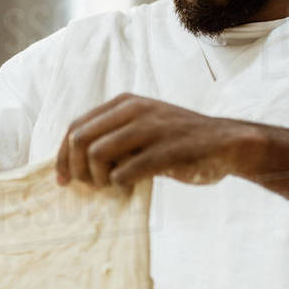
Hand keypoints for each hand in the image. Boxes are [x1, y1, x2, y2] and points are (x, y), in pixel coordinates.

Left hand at [56, 93, 249, 187]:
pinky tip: (130, 186)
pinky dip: (120, 184)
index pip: (76, 126)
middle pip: (79, 139)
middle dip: (75, 168)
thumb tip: (72, 162)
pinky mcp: (165, 151)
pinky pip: (124, 172)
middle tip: (89, 186)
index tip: (62, 180)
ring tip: (111, 185)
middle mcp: (134, 110)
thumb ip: (113, 135)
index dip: (61, 155)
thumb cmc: (178, 142)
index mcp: (125, 102)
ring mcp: (150, 129)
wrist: (226, 144)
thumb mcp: (143, 126)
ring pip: (95, 154)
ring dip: (97, 178)